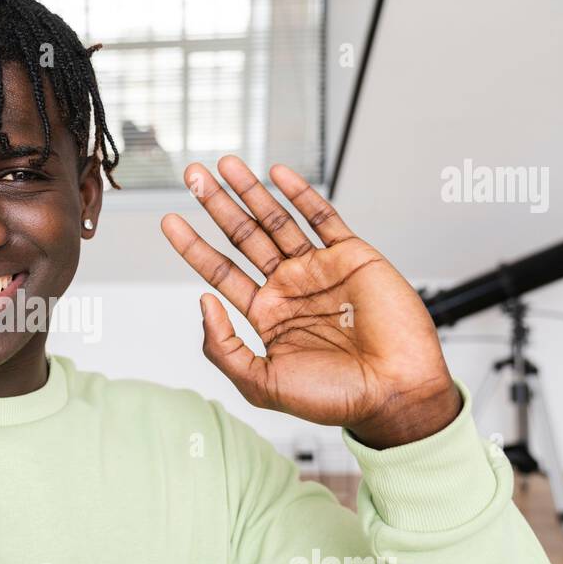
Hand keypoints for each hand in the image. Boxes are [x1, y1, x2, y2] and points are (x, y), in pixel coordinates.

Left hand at [161, 156, 460, 448]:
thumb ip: (223, 347)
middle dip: (216, 205)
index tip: (169, 221)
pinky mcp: (352, 257)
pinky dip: (301, 194)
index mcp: (267, 316)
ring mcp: (319, 269)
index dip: (193, 246)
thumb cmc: (334, 398)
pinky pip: (323, 217)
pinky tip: (277, 174)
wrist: (393, 392)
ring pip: (277, 220)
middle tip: (193, 175)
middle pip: (243, 237)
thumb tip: (202, 301)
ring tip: (225, 165)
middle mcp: (290, 288)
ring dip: (251, 191)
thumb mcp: (261, 383)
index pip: (220, 272)